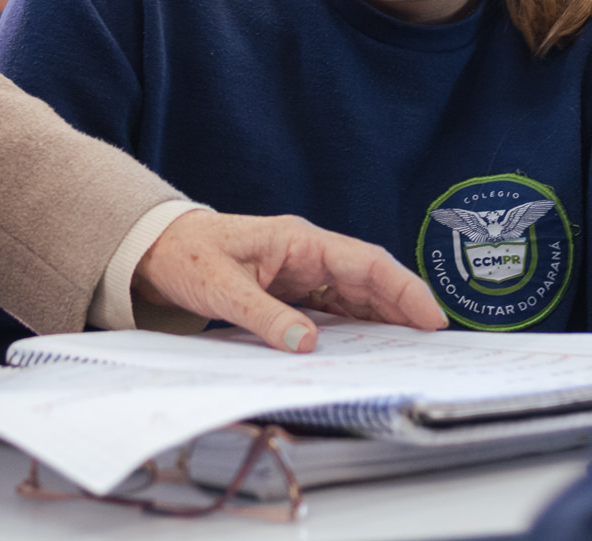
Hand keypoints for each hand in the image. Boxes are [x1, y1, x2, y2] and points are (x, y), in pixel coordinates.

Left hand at [131, 209, 447, 352]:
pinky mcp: (291, 289)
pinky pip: (334, 307)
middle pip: (369, 280)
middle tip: (435, 343)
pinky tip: (371, 348)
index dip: (401, 289)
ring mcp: (302, 271)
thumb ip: (264, 316)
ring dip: (384, 319)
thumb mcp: (221, 288)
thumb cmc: (188, 257)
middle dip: (404, 307)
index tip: (430, 317)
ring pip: (356, 295)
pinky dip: (356, 326)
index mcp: (299, 241)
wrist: (156, 250)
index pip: (364, 262)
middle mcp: (308, 253)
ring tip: (414, 350)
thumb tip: (307, 344)